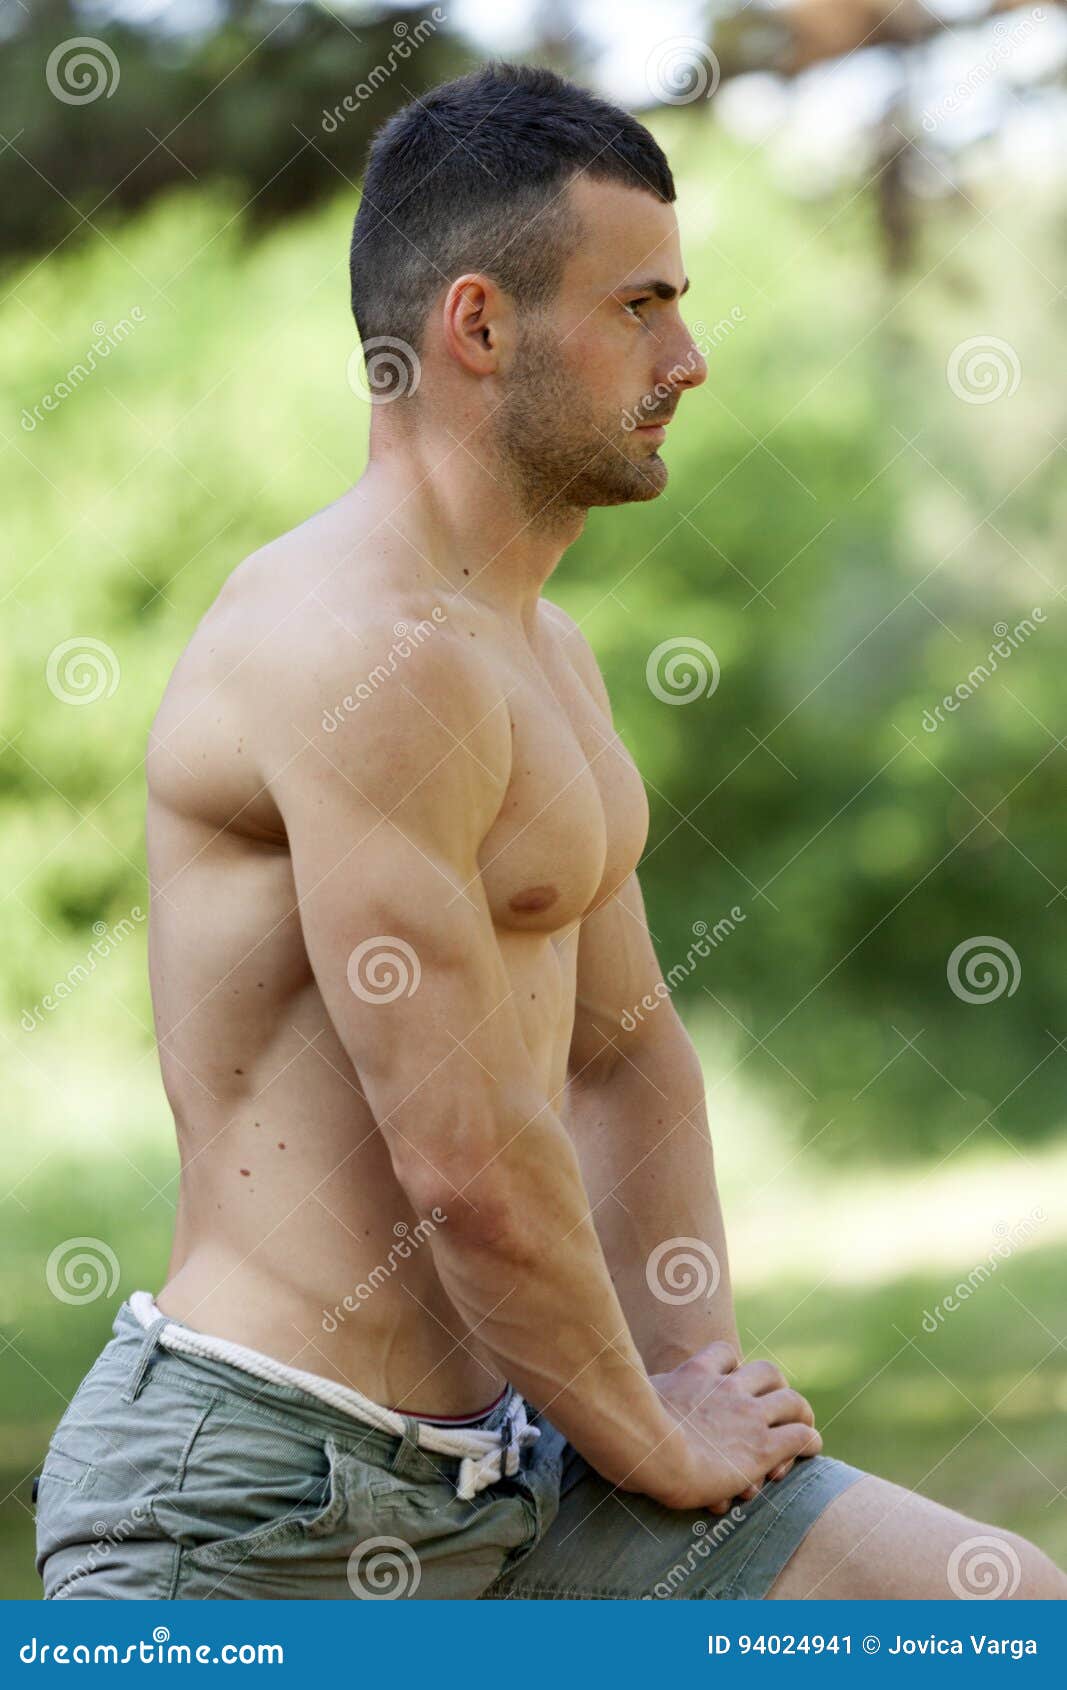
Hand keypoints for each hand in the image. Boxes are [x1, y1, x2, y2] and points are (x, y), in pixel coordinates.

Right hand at [645, 1339, 820, 1512]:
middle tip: (776, 1404)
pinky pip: (801, 1436)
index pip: (725, 1355)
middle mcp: (728, 1388)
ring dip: (801, 1412)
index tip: (734, 1379)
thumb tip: (610, 1376)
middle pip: (767, 1372)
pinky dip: (810, 1440)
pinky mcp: (763, 1447)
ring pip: (792, 1401)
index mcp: (695, 1375)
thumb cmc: (628, 1426)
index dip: (734, 1367)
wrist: (649, 1451)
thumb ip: (632, 1387)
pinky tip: (812, 1449)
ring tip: (803, 1425)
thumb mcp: (628, 1394)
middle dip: (776, 1386)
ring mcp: (749, 1416)